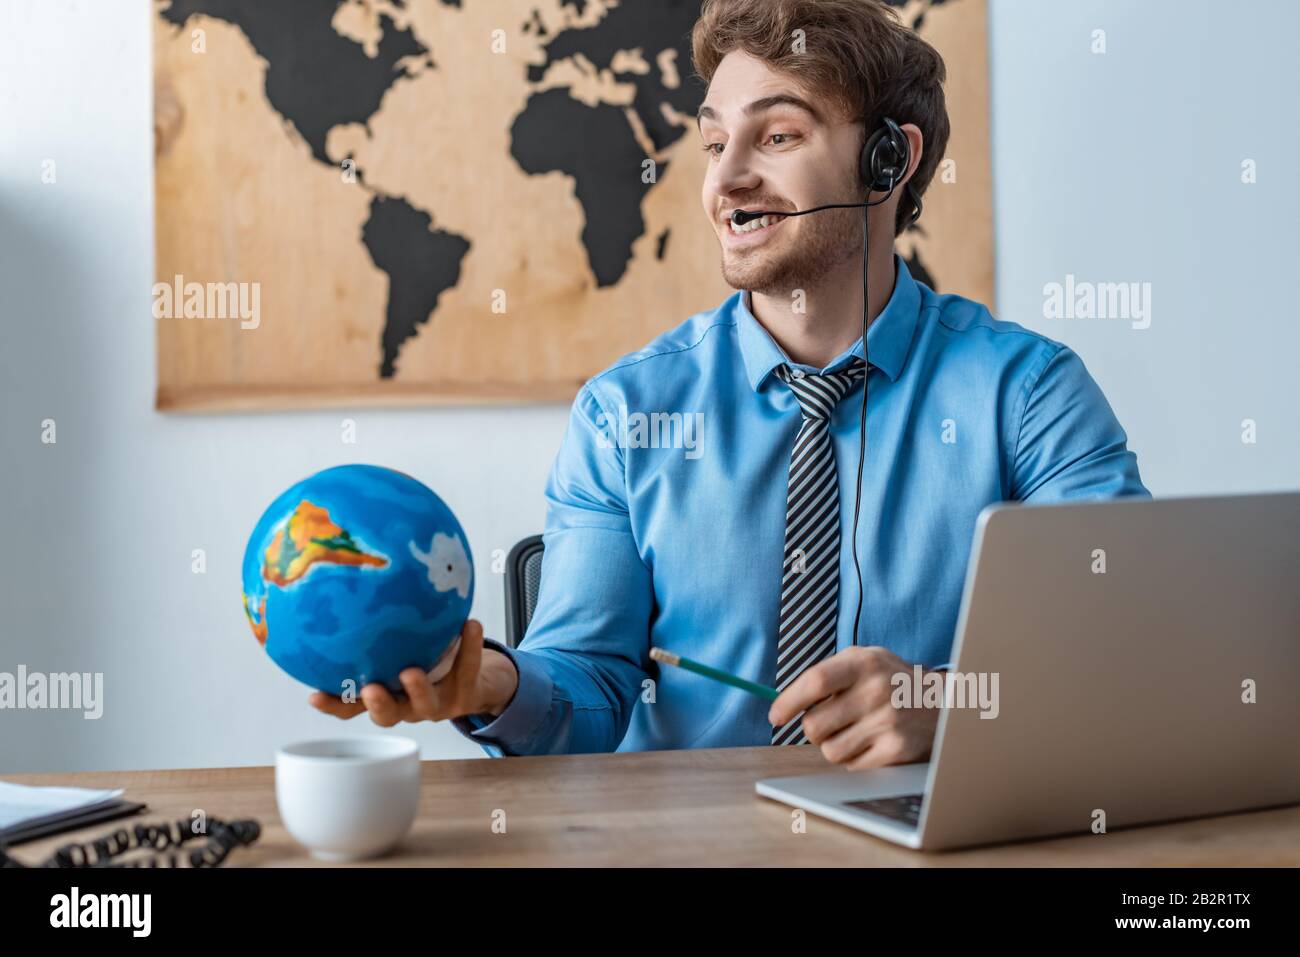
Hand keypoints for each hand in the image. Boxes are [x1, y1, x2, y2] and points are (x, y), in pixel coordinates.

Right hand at [307, 619, 518, 727]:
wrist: (471, 683)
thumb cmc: (424, 659)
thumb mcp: (397, 648)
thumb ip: (376, 630)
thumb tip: (349, 582)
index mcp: (385, 694)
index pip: (352, 705)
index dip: (333, 704)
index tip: (314, 695)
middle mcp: (407, 705)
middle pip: (387, 714)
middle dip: (377, 704)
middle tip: (369, 689)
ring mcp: (436, 704)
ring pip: (426, 704)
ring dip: (417, 689)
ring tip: (411, 671)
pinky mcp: (464, 695)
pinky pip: (468, 670)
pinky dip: (470, 648)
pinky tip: (470, 625)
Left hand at [768, 646, 939, 769]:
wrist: (945, 703)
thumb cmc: (892, 680)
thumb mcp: (866, 660)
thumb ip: (828, 673)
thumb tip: (782, 702)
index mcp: (864, 662)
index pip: (814, 682)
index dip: (788, 702)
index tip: (775, 716)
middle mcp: (876, 690)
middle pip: (814, 725)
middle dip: (814, 729)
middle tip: (829, 722)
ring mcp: (888, 722)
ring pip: (830, 750)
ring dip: (835, 745)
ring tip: (855, 731)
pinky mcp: (896, 750)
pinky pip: (852, 765)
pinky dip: (855, 758)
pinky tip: (872, 742)